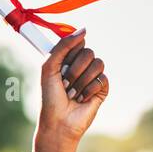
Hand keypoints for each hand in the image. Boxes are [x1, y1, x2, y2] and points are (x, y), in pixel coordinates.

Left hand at [35, 30, 109, 151]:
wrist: (58, 121)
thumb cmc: (50, 97)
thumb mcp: (49, 67)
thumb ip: (63, 46)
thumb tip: (85, 30)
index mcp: (67, 59)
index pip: (77, 42)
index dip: (69, 54)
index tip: (60, 68)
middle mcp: (81, 66)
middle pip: (88, 52)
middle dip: (74, 70)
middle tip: (65, 84)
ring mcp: (92, 77)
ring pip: (97, 63)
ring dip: (81, 81)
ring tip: (73, 94)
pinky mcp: (102, 89)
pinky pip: (103, 78)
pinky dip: (89, 90)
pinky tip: (82, 99)